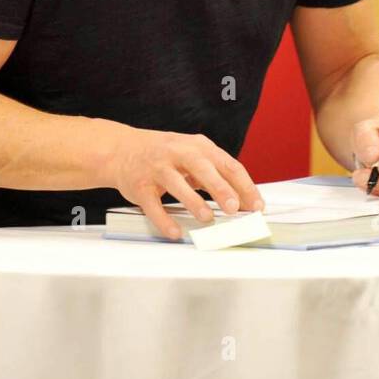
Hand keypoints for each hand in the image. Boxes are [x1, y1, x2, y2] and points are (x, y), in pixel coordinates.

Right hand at [104, 128, 263, 239]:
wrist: (122, 150)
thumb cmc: (165, 155)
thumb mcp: (194, 155)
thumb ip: (217, 175)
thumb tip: (243, 201)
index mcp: (199, 147)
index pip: (228, 165)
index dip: (244, 186)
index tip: (256, 206)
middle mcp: (179, 153)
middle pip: (203, 168)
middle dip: (220, 189)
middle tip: (234, 208)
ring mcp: (158, 168)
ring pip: (176, 183)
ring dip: (193, 201)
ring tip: (207, 218)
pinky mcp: (140, 185)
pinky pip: (152, 204)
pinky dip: (163, 219)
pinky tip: (174, 231)